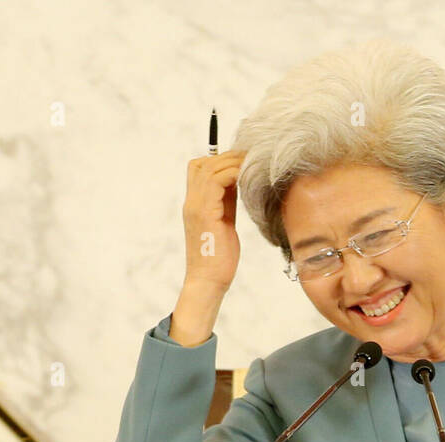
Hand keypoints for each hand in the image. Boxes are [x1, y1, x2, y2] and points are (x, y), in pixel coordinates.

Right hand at [181, 151, 243, 291]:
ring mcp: (196, 206)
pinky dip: (234, 174)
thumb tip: (239, 180)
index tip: (243, 163)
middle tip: (251, 159)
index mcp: (195, 204)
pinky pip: (218, 180)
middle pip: (203, 163)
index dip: (221, 160)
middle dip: (229, 157)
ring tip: (252, 165)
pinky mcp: (206, 213)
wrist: (209, 281)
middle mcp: (192, 202)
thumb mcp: (224, 221)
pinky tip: (248, 179)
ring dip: (233, 163)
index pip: (199, 168)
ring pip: (210, 167)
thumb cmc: (218, 257)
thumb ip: (226, 201)